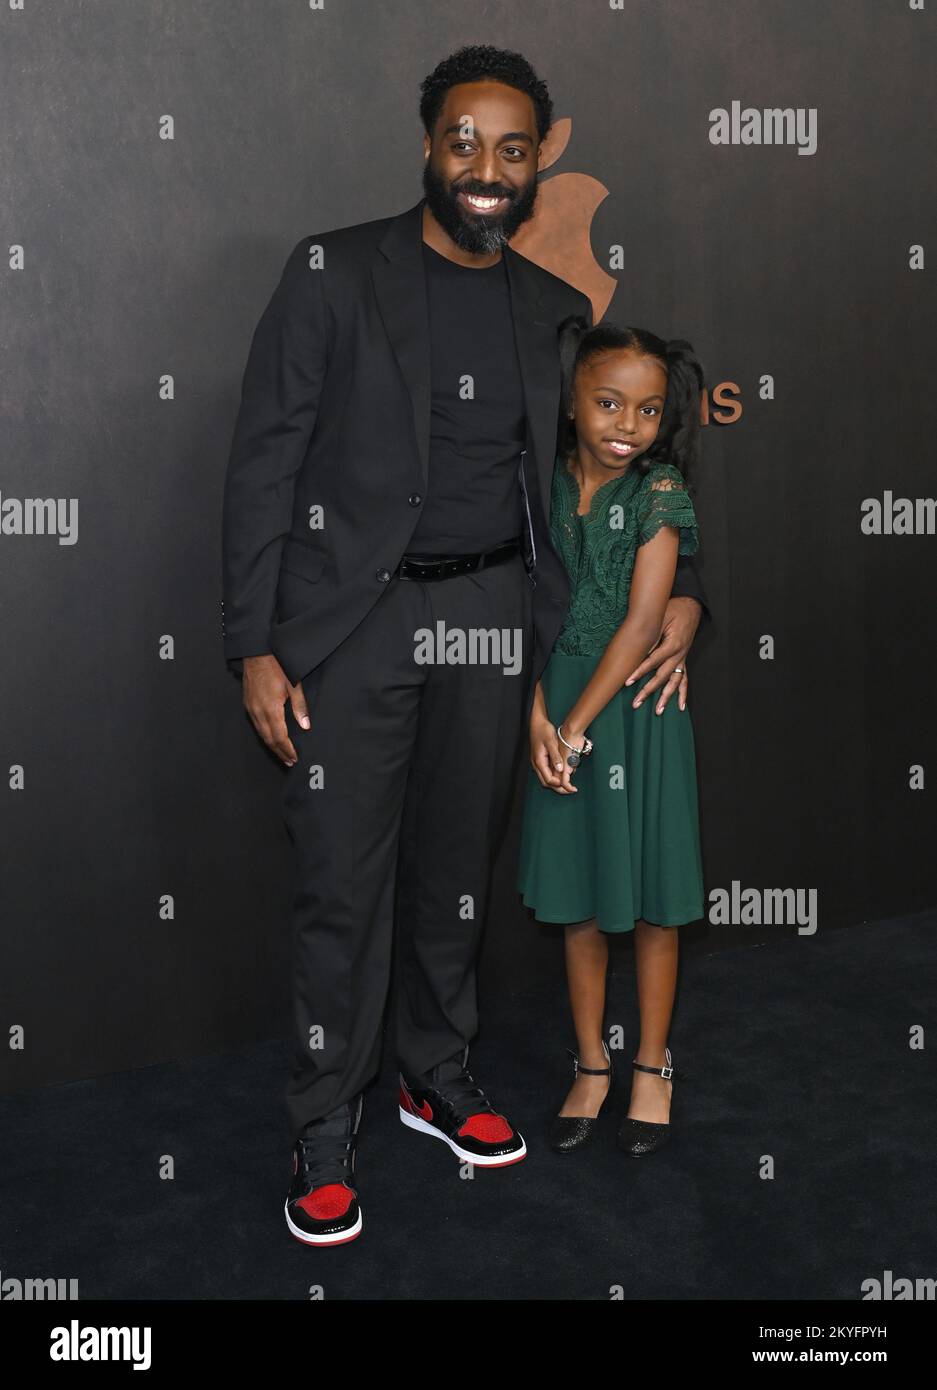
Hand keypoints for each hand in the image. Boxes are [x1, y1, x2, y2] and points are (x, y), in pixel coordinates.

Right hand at [242, 654, 309, 765]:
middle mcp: (258, 711)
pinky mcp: (247, 703)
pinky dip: (264, 734)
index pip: (279, 737)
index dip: (287, 749)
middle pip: (268, 739)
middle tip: (289, 761)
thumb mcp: (294, 684)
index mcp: (270, 709)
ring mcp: (251, 708)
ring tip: (281, 754)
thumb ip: (300, 707)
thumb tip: (305, 726)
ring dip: (271, 745)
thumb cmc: (276, 665)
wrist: (256, 652)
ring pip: (260, 733)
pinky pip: (255, 724)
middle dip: (279, 752)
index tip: (294, 758)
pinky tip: (270, 736)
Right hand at [529, 713, 575, 793]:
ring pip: (547, 778)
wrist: (537, 723)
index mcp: (539, 761)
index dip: (559, 784)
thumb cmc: (543, 730)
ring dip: (557, 783)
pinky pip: (547, 772)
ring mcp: (538, 763)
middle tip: (571, 790)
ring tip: (569, 785)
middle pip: (547, 782)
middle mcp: (537, 764)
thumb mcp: (551, 742)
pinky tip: (563, 775)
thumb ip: (556, 756)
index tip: (570, 785)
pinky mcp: (541, 760)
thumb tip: (561, 769)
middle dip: (558, 788)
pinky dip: (555, 776)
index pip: (549, 779)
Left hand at [623, 596, 701, 714]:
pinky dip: (683, 693)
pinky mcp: (683, 660)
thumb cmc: (673, 609)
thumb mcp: (661, 617)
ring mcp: (682, 659)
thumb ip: (652, 635)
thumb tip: (641, 651)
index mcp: (673, 644)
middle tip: (636, 703)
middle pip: (662, 676)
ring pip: (674, 682)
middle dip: (648, 691)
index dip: (640, 672)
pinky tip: (681, 707)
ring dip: (666, 697)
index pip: (653, 662)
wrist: (691, 606)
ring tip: (658, 712)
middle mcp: (679, 654)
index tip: (628, 682)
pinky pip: (684, 680)